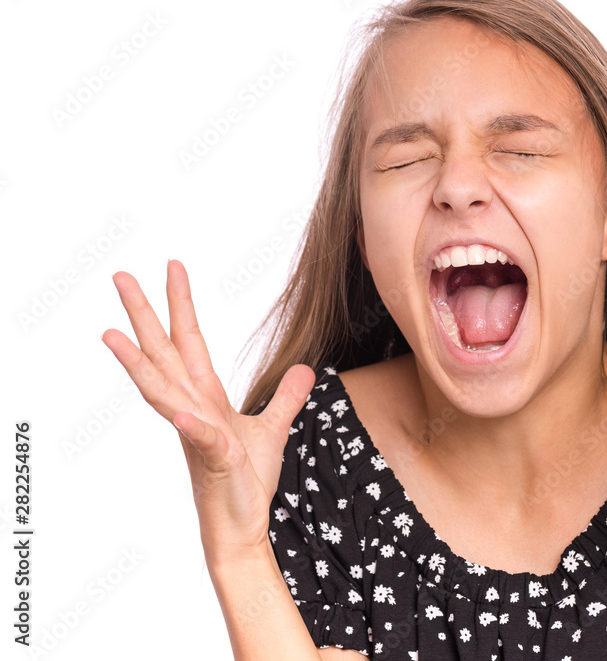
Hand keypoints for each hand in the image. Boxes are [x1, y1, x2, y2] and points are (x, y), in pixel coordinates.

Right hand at [101, 260, 314, 558]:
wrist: (240, 529)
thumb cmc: (246, 482)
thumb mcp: (272, 430)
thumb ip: (286, 397)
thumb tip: (305, 368)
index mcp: (205, 399)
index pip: (189, 342)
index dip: (181, 305)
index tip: (173, 266)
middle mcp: (193, 411)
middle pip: (164, 355)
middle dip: (144, 315)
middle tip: (120, 275)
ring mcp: (198, 436)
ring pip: (162, 392)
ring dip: (139, 363)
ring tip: (113, 332)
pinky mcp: (215, 462)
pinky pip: (201, 439)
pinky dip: (190, 425)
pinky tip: (179, 412)